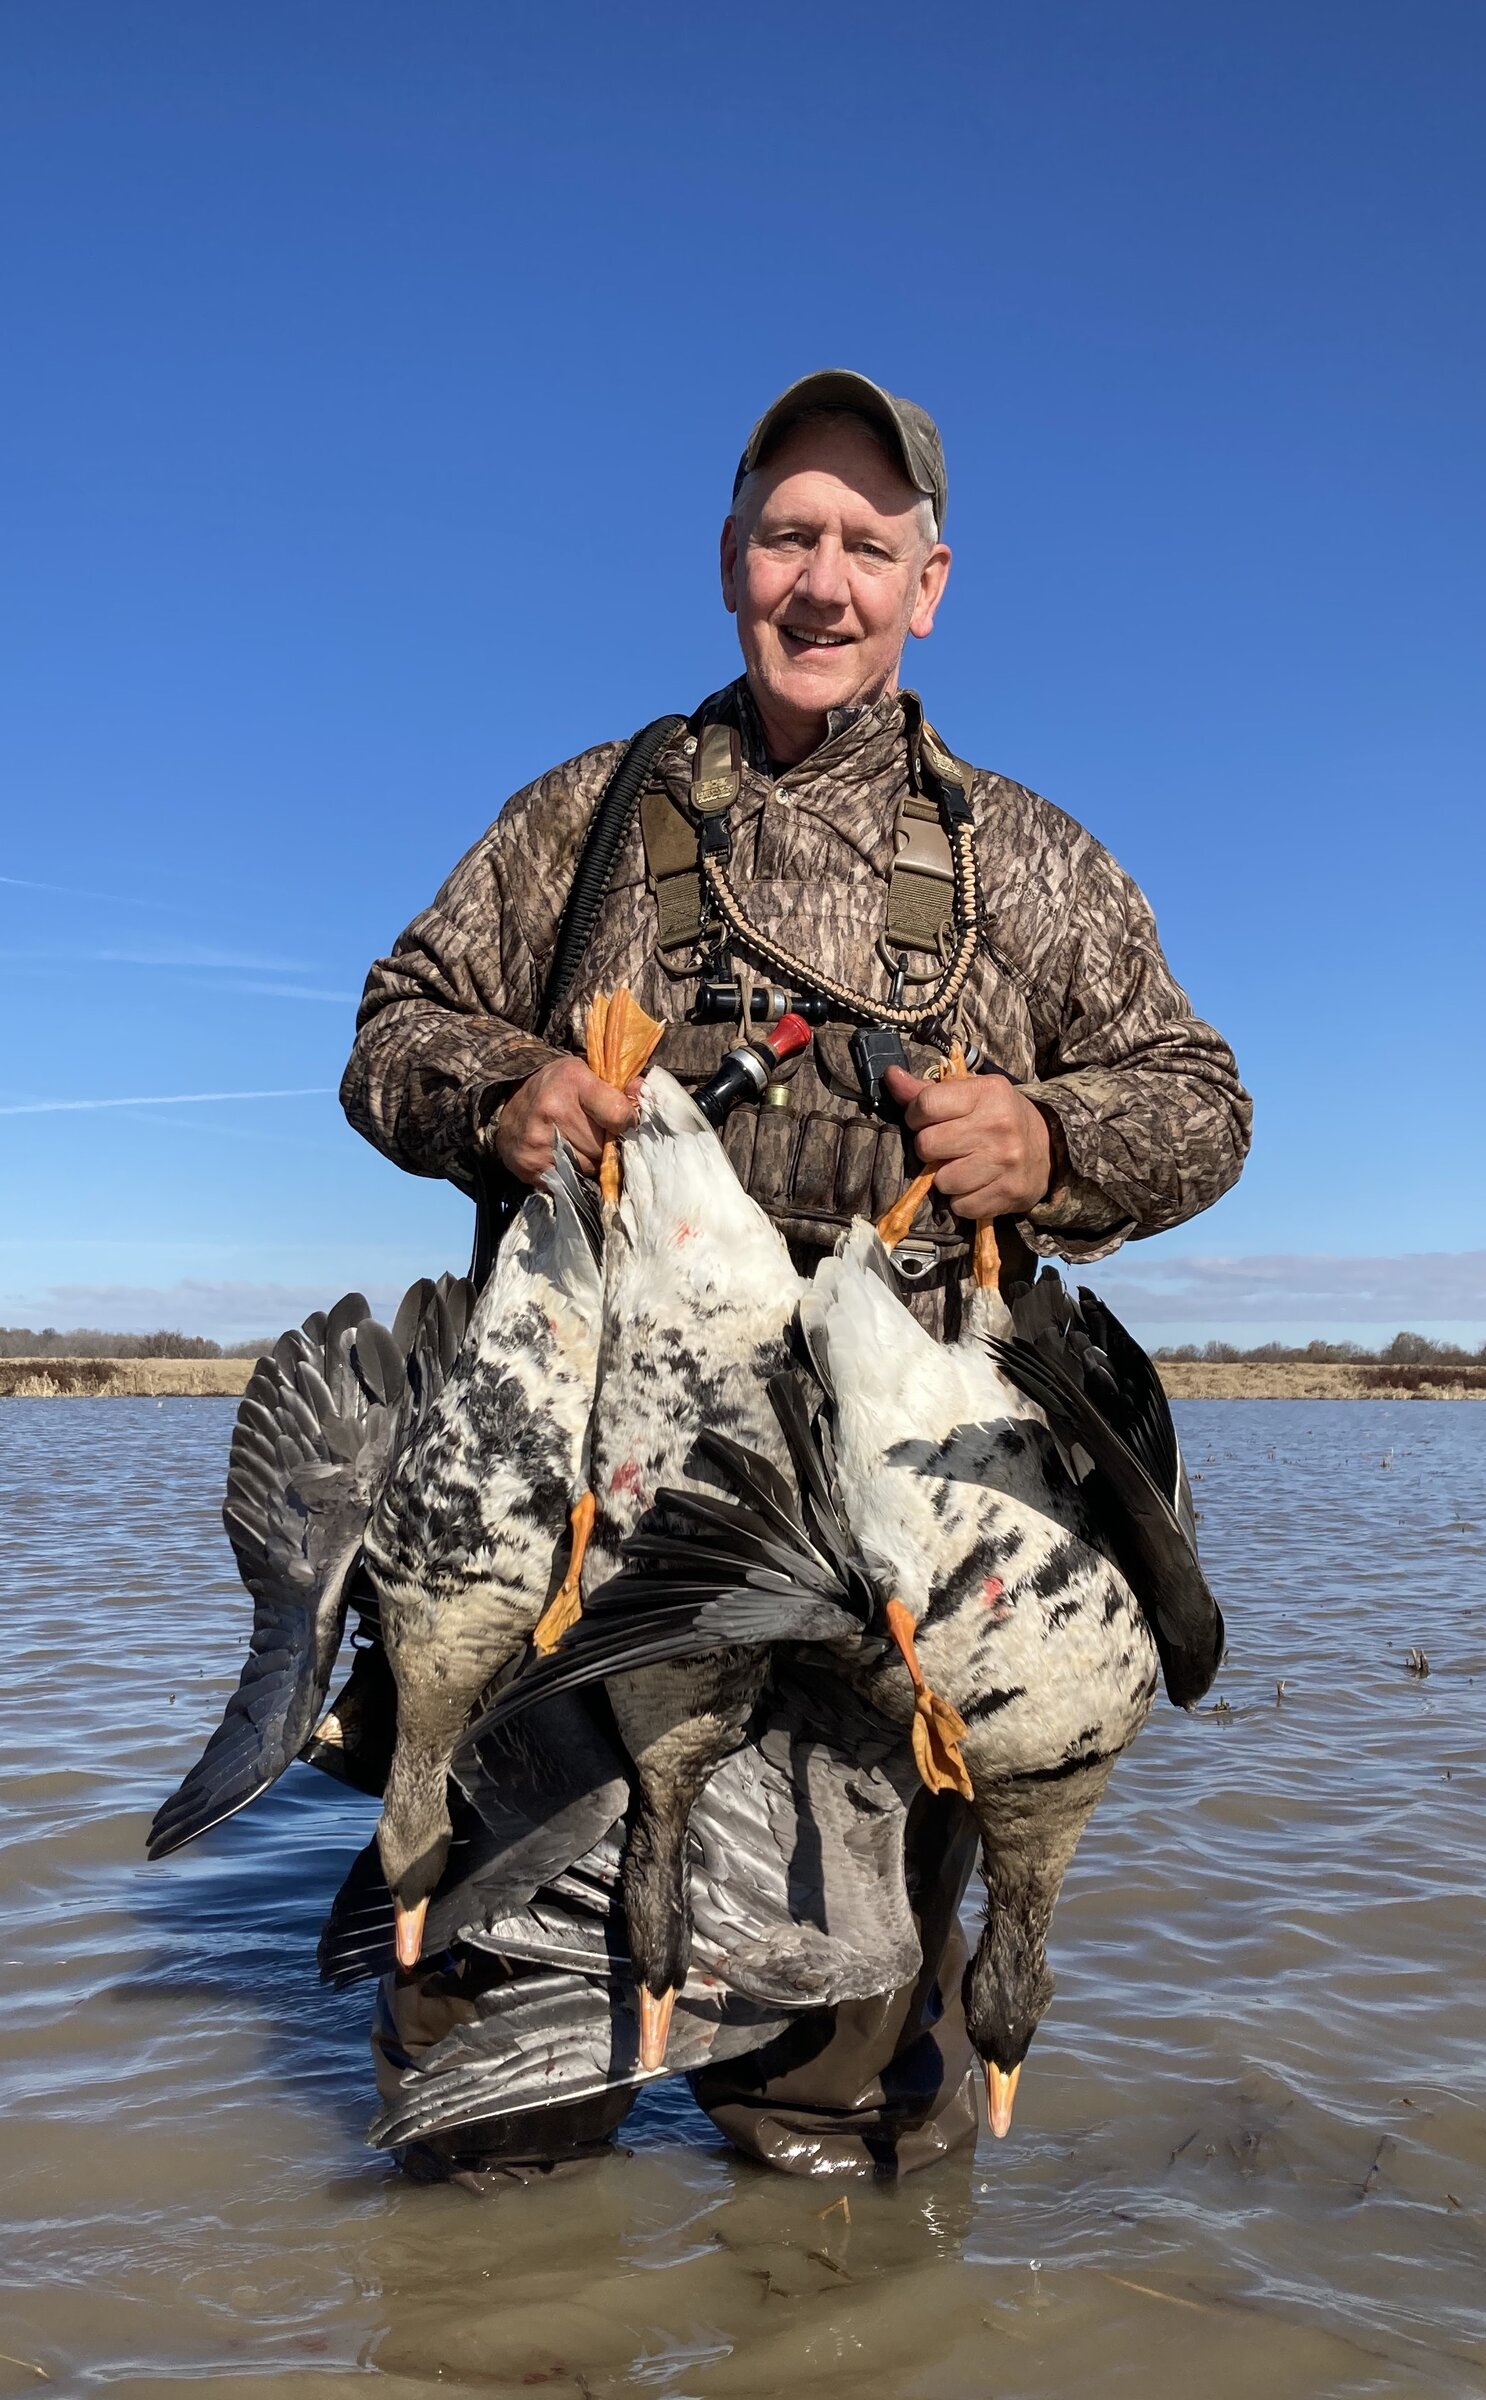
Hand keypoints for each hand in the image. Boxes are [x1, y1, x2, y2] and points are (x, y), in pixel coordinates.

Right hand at [493, 1056, 638, 1183]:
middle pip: (603, 1146)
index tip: (623, 1121)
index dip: (626, 1122)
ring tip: (576, 1142)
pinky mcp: (529, 1165)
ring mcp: (538, 1140)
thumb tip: (643, 1093)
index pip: (618, 1114)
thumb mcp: (585, 1073)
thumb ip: (619, 1086)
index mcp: (573, 1080)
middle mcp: (553, 1109)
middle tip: (593, 1132)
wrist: (510, 1104)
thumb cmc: (557, 1088)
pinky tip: (562, 1155)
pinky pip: (569, 1180)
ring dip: (589, 1159)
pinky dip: (571, 1172)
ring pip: (589, 1167)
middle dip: (604, 1143)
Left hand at [883, 1064, 1052, 1222]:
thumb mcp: (970, 1094)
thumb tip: (890, 1077)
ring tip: (963, 1165)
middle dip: (929, 1148)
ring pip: (942, 1181)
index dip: (915, 1116)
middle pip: (927, 1145)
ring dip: (946, 1178)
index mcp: (987, 1093)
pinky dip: (962, 1199)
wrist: (1048, 1147)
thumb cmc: (998, 1116)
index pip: (926, 1105)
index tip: (925, 1120)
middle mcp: (999, 1126)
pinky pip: (961, 1206)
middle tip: (946, 1145)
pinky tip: (976, 1184)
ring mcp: (1006, 1162)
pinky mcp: (1009, 1193)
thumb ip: (927, 1091)